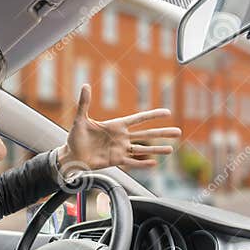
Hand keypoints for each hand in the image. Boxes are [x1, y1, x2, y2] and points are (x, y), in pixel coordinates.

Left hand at [57, 84, 181, 173]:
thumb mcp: (80, 120)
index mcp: (116, 125)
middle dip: (162, 133)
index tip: (167, 112)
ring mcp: (120, 150)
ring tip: (171, 149)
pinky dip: (142, 164)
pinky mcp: (115, 161)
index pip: (138, 119)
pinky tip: (154, 163)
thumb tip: (85, 85)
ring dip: (157, 149)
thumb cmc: (74, 137)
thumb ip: (84, 103)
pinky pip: (132, 162)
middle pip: (146, 134)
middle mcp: (121, 137)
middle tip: (178, 132)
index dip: (152, 115)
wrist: (71, 156)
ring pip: (143, 149)